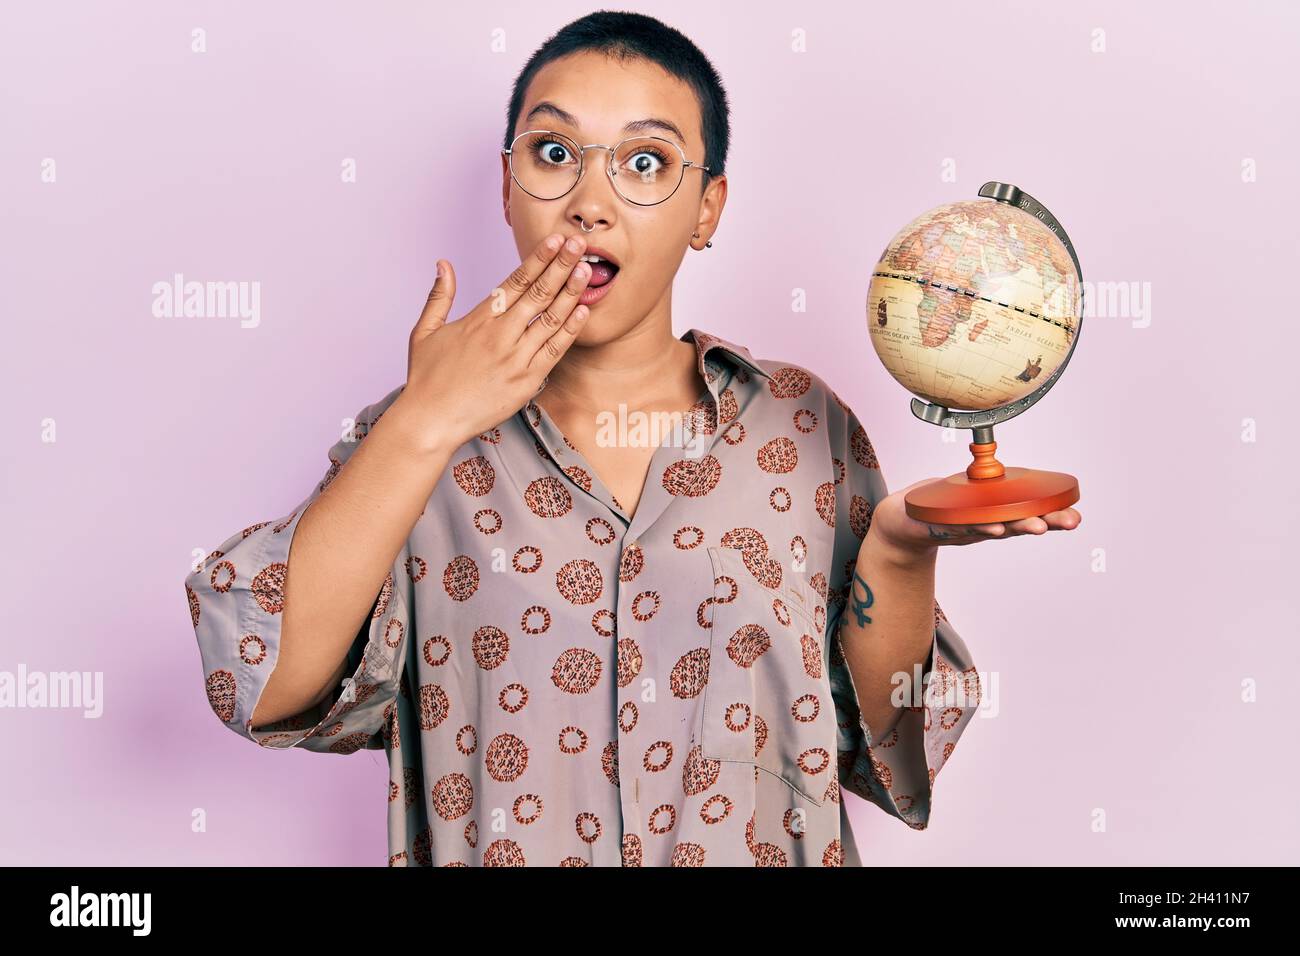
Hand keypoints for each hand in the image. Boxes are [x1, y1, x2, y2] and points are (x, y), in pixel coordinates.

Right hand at [391, 232, 594, 451]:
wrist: (431, 421)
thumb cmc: (426, 379)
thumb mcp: (424, 332)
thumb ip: (439, 296)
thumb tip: (443, 263)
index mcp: (478, 319)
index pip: (515, 281)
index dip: (538, 259)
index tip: (555, 240)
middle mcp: (499, 335)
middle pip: (537, 293)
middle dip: (561, 265)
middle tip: (579, 243)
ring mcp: (515, 358)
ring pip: (550, 319)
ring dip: (571, 292)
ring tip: (587, 269)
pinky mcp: (526, 382)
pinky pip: (554, 351)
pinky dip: (570, 330)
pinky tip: (583, 311)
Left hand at [866, 477, 1081, 561]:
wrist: (901, 521)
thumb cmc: (942, 505)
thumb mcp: (975, 493)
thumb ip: (997, 485)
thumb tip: (1020, 471)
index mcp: (995, 514)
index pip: (1028, 515)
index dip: (1051, 516)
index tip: (1074, 514)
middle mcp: (984, 525)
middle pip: (1017, 525)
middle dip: (1043, 523)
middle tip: (1066, 522)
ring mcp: (962, 528)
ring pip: (992, 528)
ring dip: (1015, 527)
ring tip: (1037, 526)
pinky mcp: (937, 526)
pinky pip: (958, 526)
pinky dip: (977, 526)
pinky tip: (993, 526)